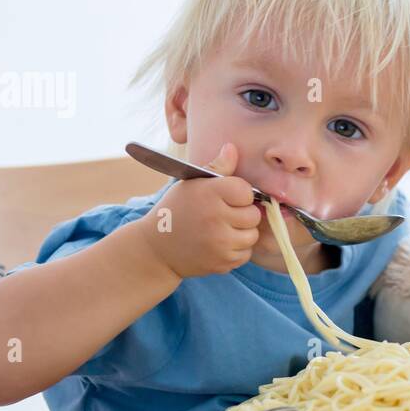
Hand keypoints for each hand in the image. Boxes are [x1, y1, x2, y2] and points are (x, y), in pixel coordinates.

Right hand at [134, 142, 261, 278]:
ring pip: (252, 235)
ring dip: (241, 233)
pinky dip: (236, 250)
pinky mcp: (222, 262)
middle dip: (243, 214)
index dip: (240, 194)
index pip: (246, 191)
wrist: (155, 248)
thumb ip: (217, 167)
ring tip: (222, 230)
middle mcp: (216, 217)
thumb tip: (232, 148)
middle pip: (253, 215)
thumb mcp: (191, 184)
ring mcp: (220, 243)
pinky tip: (219, 244)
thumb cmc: (176, 210)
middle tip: (224, 215)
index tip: (227, 198)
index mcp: (210, 193)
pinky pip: (245, 254)